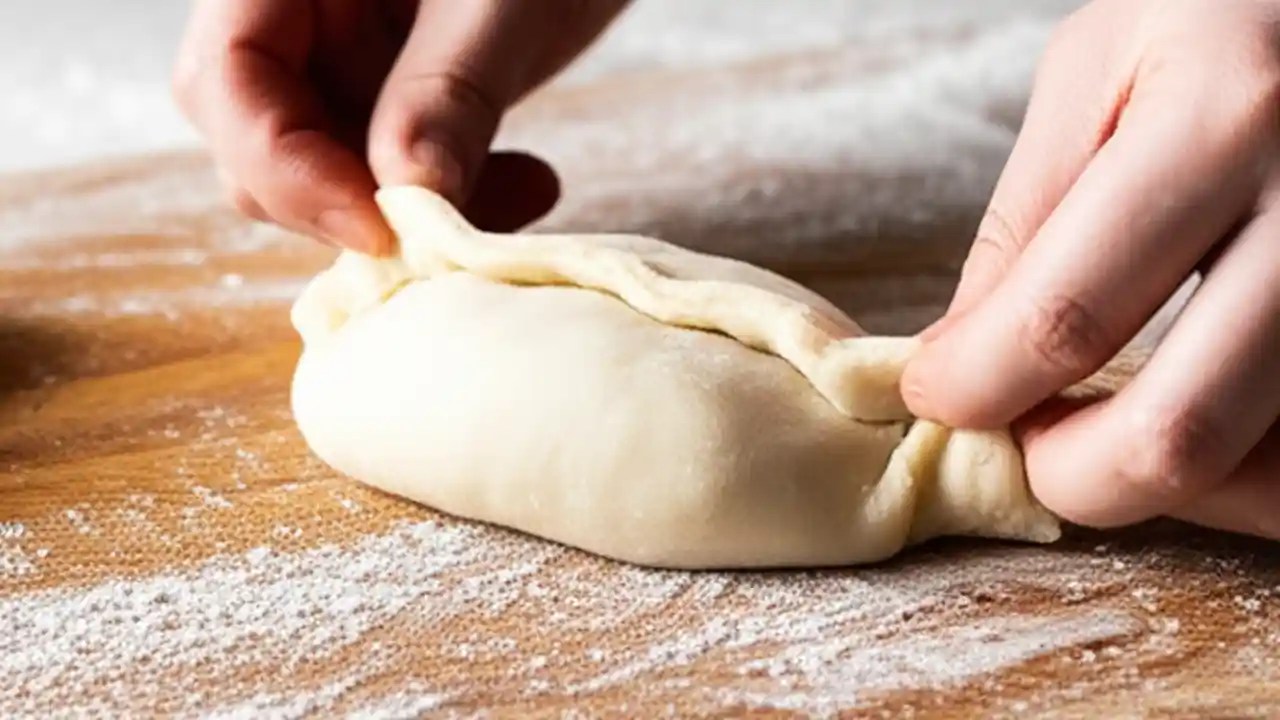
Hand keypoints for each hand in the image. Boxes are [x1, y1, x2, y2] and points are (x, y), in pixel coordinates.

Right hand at [173, 0, 627, 252]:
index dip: (286, 167)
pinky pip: (391, 176)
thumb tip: (412, 194)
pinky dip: (453, 199)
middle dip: (350, 204)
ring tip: (530, 194)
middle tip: (447, 233)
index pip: (225, 77)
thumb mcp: (500, 4)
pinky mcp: (391, 96)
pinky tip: (532, 185)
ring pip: (329, 176)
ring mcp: (339, 59)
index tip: (375, 228)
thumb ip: (448, 89)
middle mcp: (294, 18)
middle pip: (260, 141)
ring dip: (418, 214)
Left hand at [902, 0, 1279, 539]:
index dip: (974, 383)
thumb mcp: (1100, 69)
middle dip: (1067, 475)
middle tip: (1025, 443)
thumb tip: (960, 355)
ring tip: (1103, 424)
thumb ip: (1026, 216)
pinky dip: (1235, 475)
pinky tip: (1188, 411)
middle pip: (1175, 434)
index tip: (936, 392)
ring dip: (1156, 488)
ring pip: (1262, 474)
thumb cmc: (1224, 18)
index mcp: (1222, 122)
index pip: (1062, 317)